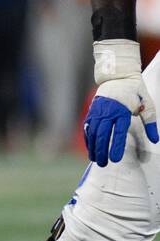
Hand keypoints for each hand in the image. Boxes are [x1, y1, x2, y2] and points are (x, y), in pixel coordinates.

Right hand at [84, 39, 159, 165]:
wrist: (118, 76)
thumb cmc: (135, 91)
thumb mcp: (148, 104)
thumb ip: (151, 122)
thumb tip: (156, 139)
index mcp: (122, 110)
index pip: (117, 133)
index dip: (115, 147)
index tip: (115, 159)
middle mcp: (107, 112)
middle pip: (102, 135)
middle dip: (101, 151)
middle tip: (103, 164)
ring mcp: (97, 111)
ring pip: (92, 132)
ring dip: (93, 147)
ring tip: (95, 160)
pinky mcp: (92, 111)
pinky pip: (88, 128)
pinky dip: (88, 139)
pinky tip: (90, 148)